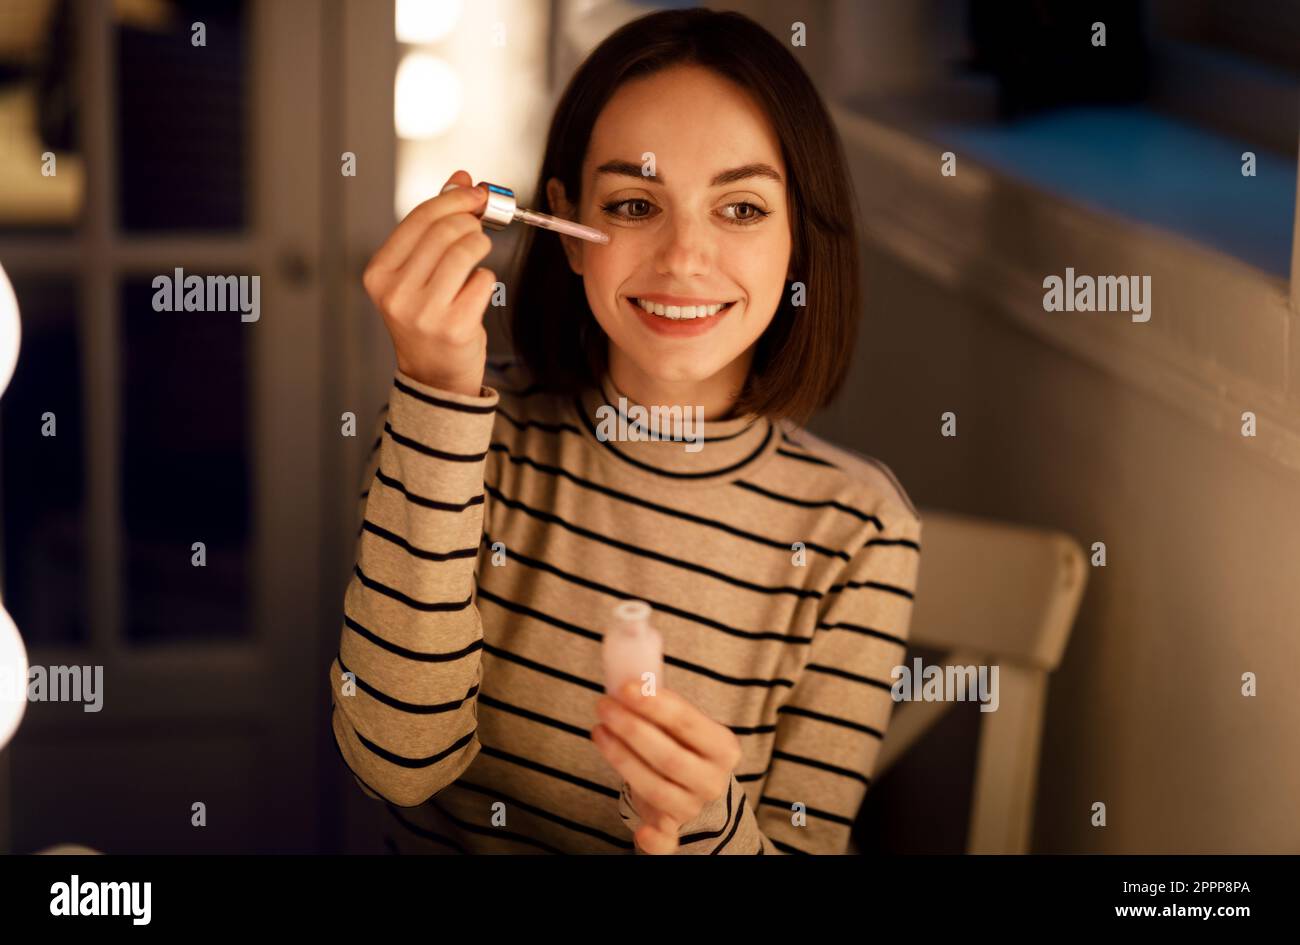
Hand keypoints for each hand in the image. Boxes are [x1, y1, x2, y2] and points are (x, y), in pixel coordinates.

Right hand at [361, 168, 493, 396]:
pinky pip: (483, 281)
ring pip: (466, 252)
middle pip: (446, 231)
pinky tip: (475, 291)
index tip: (476, 194)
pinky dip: (485, 279)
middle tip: (480, 228)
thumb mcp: (418, 269)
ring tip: (478, 255)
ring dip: (481, 246)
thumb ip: (435, 223)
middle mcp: (396, 293)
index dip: (455, 199)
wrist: (433, 374)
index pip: (420, 218)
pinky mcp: (455, 327)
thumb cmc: (427, 314)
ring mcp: (424, 312)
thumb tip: (461, 178)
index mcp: (378, 273)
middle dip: (471, 222)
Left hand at [592, 680, 742, 854]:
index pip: (688, 723)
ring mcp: (693, 806)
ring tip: (599, 730)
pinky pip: (666, 841)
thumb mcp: (683, 723)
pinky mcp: (673, 829)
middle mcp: (712, 780)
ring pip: (655, 788)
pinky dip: (654, 839)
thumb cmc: (680, 742)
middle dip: (632, 730)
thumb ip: (660, 705)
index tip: (624, 687)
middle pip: (669, 758)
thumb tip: (627, 679)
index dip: (655, 704)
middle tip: (604, 705)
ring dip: (622, 759)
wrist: (695, 785)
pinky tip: (642, 832)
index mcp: (723, 747)